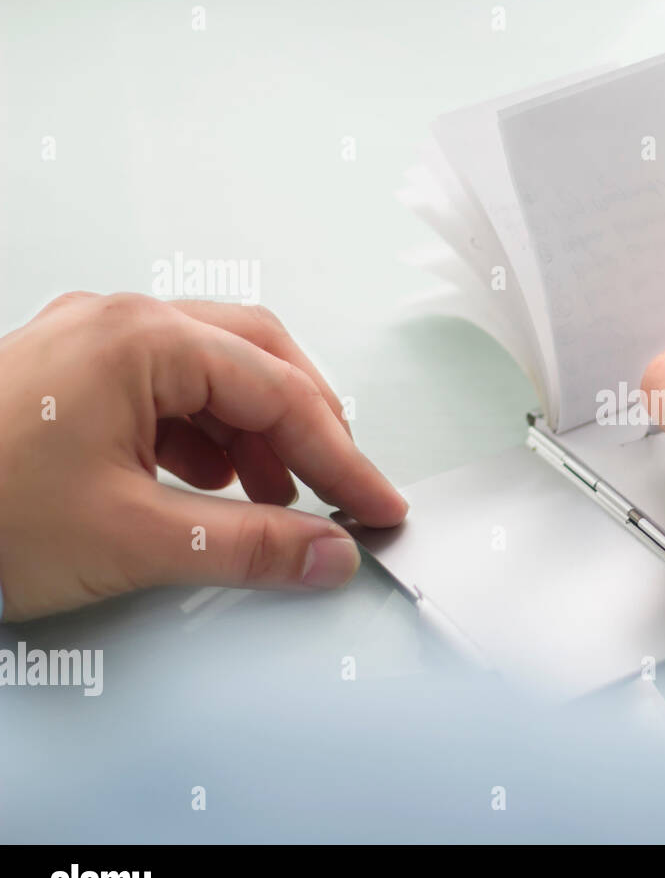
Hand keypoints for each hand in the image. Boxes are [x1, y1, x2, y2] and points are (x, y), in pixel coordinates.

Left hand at [0, 292, 407, 619]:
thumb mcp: (133, 538)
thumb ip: (250, 545)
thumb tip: (327, 553)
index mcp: (142, 339)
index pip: (282, 393)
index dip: (344, 458)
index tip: (377, 505)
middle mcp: (121, 324)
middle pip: (259, 358)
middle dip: (309, 427)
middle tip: (341, 489)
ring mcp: (93, 344)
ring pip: (217, 370)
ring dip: (261, 433)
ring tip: (278, 497)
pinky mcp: (74, 376)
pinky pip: (171, 389)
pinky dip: (211, 435)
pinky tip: (213, 482)